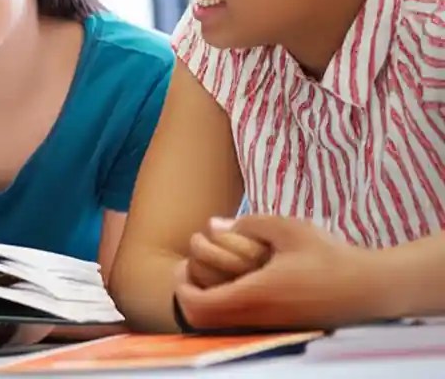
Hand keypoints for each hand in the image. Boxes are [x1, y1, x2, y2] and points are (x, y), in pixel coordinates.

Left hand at [175, 215, 387, 329]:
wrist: (372, 290)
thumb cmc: (331, 256)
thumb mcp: (289, 228)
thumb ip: (249, 223)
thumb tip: (212, 225)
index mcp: (254, 296)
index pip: (198, 306)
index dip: (181, 286)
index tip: (184, 266)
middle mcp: (258, 319)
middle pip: (202, 322)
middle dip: (189, 297)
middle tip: (191, 273)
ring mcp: (269, 329)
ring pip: (221, 327)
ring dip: (208, 304)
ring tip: (211, 277)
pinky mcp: (280, 330)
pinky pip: (240, 326)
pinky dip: (227, 310)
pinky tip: (237, 287)